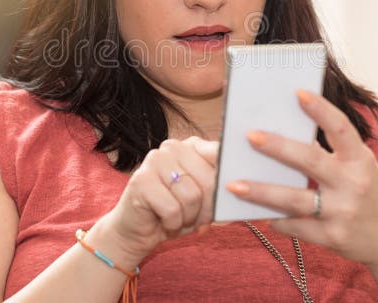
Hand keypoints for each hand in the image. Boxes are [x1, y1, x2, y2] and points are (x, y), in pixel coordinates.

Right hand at [101, 136, 218, 263]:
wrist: (136, 231)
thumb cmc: (174, 213)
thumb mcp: (204, 199)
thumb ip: (220, 188)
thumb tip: (242, 188)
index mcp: (192, 145)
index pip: (221, 156)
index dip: (228, 184)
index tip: (227, 201)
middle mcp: (173, 147)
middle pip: (210, 180)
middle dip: (207, 209)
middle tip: (197, 220)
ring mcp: (155, 160)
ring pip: (192, 196)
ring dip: (188, 218)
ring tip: (178, 218)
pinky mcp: (141, 180)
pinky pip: (172, 209)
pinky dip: (172, 223)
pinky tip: (163, 220)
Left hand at [225, 90, 377, 270]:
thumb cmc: (371, 194)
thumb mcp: (362, 168)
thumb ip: (332, 153)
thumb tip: (284, 132)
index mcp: (361, 160)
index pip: (341, 128)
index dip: (321, 109)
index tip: (298, 92)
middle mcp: (353, 184)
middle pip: (310, 160)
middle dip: (277, 147)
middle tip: (249, 135)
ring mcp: (343, 212)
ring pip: (295, 199)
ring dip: (261, 191)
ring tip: (233, 184)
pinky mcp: (334, 238)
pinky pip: (297, 227)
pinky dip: (277, 220)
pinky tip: (260, 214)